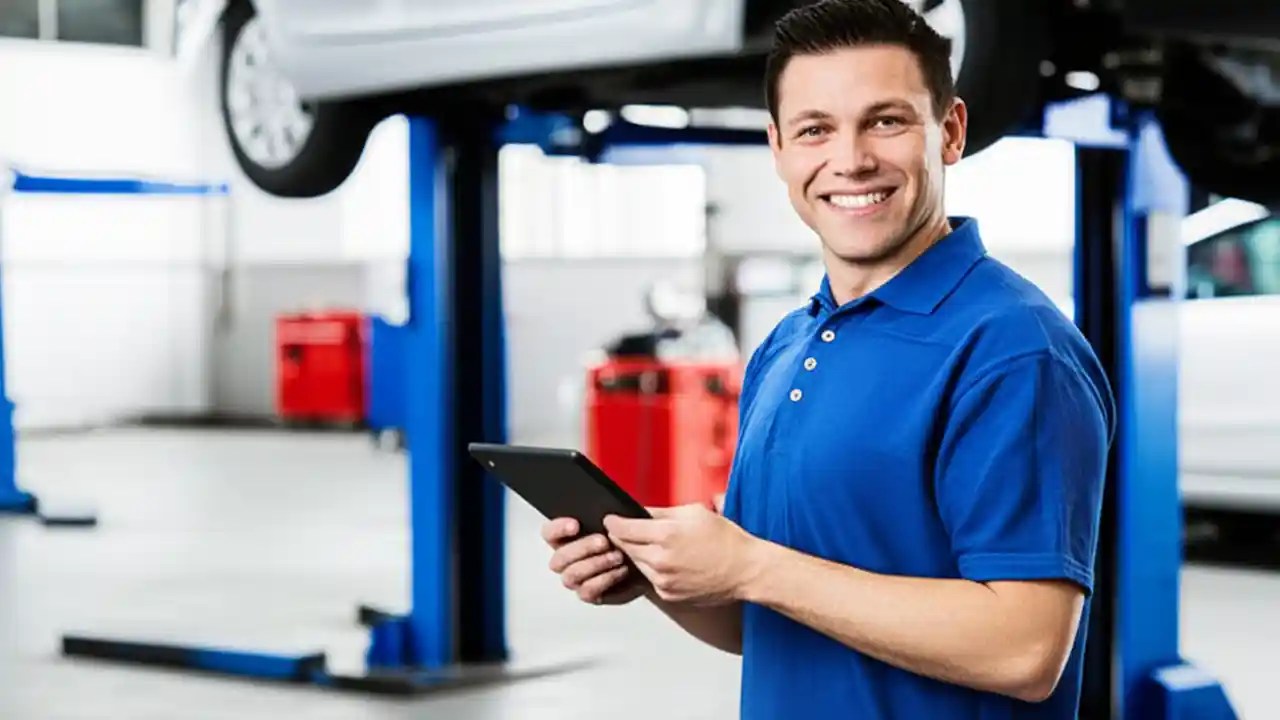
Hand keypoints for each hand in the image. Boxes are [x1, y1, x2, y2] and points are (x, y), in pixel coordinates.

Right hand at [542, 517, 645, 605]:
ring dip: (594, 564)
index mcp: (568, 536)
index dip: (558, 529)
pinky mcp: (590, 594)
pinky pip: (586, 591)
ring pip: (570, 576)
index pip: (550, 532)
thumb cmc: (632, 538)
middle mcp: (568, 559)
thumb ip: (613, 517)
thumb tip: (608, 518)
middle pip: (559, 558)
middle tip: (604, 542)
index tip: (576, 525)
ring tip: (618, 556)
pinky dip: (604, 580)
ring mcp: (577, 579)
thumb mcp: (624, 520)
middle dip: (582, 548)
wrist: (649, 561)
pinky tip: (621, 570)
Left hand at [604, 504, 759, 605]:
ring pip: (636, 564)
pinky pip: (651, 579)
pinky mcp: (668, 595)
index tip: (609, 520)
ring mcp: (663, 581)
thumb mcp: (693, 513)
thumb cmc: (725, 540)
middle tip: (627, 531)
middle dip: (624, 538)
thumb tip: (638, 512)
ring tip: (656, 546)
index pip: (623, 529)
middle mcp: (661, 560)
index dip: (613, 523)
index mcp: (666, 535)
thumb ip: (660, 513)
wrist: (745, 570)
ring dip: (639, 554)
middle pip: (625, 547)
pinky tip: (669, 562)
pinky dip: (653, 570)